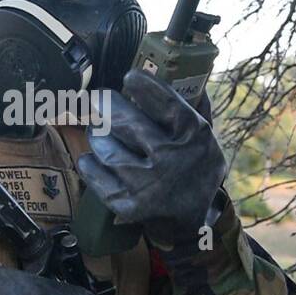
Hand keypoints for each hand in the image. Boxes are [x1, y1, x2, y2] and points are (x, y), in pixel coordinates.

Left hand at [77, 69, 226, 246]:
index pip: (166, 102)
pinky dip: (90, 163)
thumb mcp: (206, 139)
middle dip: (107, 105)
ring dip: (97, 135)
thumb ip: (193, 107)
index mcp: (193, 137)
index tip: (130, 77)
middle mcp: (171, 160)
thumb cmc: (193, 170)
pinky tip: (93, 157)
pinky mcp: (127, 203)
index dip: (144, 85)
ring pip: (107, 148)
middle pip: (128, 123)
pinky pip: (96, 174)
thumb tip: (175, 72)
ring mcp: (147, 184)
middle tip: (98, 99)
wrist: (190, 222)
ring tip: (97, 130)